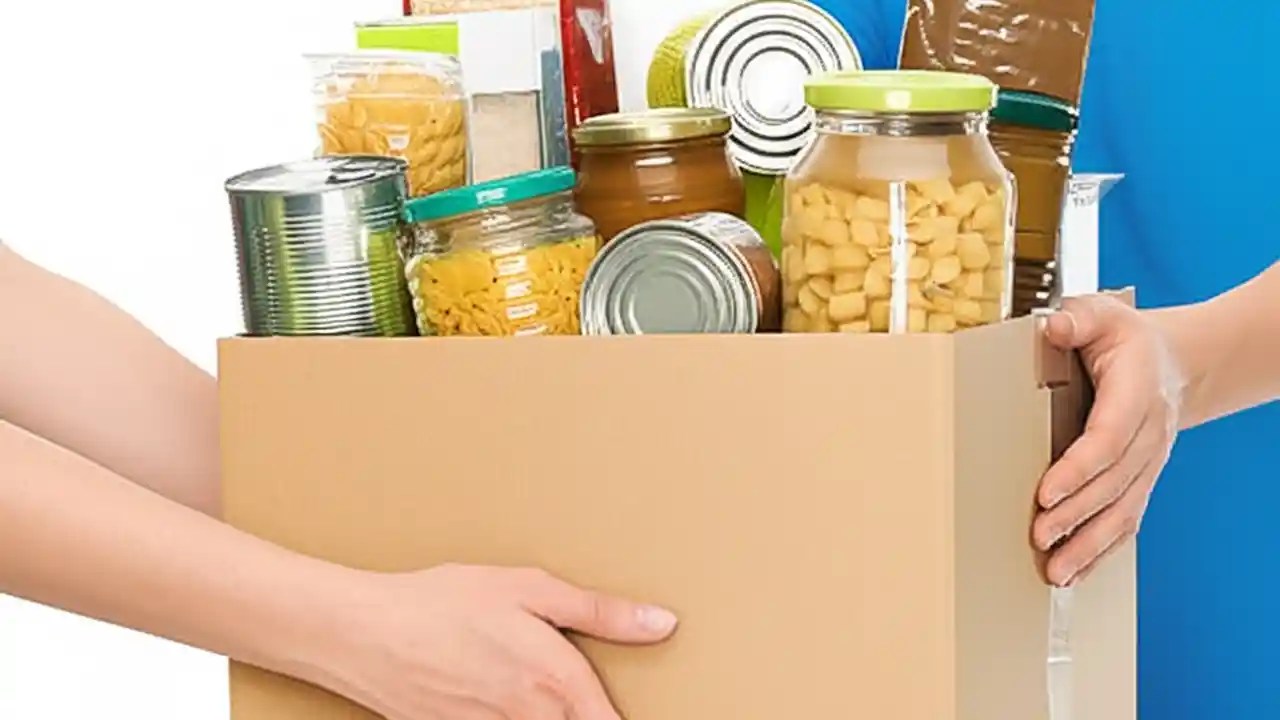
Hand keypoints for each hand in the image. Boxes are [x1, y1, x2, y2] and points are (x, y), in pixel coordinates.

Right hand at [322, 564, 677, 719]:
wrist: (366, 633)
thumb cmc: (445, 602)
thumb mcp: (531, 588)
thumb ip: (601, 612)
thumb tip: (661, 624)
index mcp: (557, 680)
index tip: (640, 713)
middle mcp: (531, 719)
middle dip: (582, 711)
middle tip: (561, 681)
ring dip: (544, 713)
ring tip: (520, 681)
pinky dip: (508, 717)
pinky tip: (492, 691)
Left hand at [1033, 295, 1184, 585]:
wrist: (1174, 363)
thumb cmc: (1124, 338)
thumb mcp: (1102, 314)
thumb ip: (1077, 318)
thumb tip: (1052, 326)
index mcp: (1138, 391)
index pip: (1109, 437)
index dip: (1079, 468)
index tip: (1046, 492)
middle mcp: (1149, 433)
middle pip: (1114, 482)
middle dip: (1076, 513)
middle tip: (1039, 535)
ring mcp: (1149, 462)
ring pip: (1124, 510)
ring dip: (1089, 544)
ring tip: (1056, 571)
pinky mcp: (1140, 480)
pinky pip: (1126, 520)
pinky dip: (1101, 550)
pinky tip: (1074, 572)